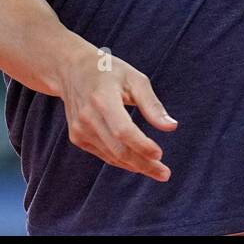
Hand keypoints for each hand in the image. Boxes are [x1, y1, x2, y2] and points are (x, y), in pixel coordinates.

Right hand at [56, 49, 177, 180]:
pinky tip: (138, 162)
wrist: (71, 69)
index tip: (159, 154)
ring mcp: (80, 128)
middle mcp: (87, 116)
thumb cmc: (109, 72)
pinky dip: (122, 160)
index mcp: (102, 98)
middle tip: (165, 173)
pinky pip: (104, 154)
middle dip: (144, 164)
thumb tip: (171, 127)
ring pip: (112, 156)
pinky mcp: (77, 136)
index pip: (122, 130)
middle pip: (118, 149)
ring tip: (158, 171)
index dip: (141, 145)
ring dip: (136, 166)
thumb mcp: (134, 79)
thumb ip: (152, 105)